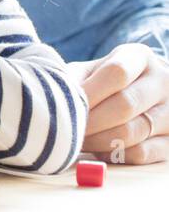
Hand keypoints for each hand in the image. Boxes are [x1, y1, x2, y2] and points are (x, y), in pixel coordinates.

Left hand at [69, 43, 168, 164]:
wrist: (143, 94)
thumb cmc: (104, 81)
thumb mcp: (90, 70)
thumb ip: (74, 78)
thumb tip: (53, 96)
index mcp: (140, 57)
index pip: (117, 73)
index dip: (88, 93)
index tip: (65, 105)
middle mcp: (163, 81)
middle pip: (125, 105)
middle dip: (90, 122)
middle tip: (66, 130)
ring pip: (132, 132)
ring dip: (97, 141)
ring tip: (76, 140)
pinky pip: (141, 153)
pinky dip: (113, 154)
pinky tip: (98, 149)